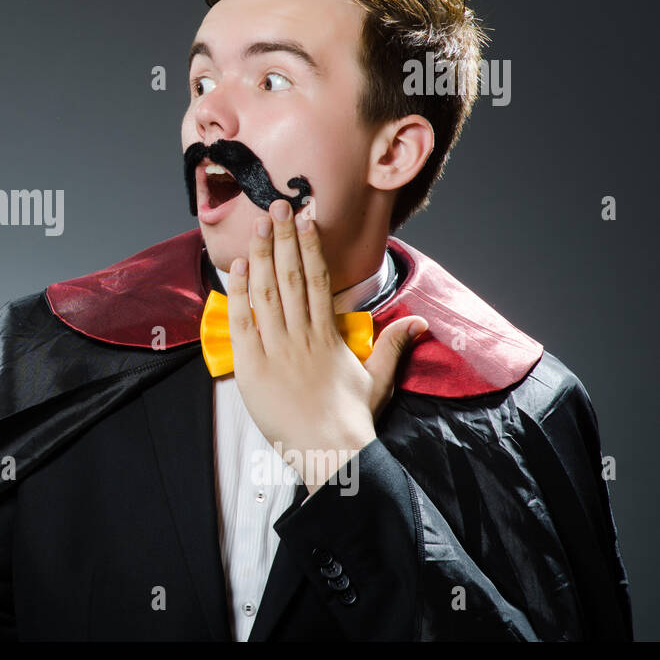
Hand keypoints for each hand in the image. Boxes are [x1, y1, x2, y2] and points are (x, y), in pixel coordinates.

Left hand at [226, 199, 427, 492]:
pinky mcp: (253, 367)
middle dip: (284, 239)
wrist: (330, 452)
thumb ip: (393, 345)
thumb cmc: (351, 420)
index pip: (318, 280)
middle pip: (291, 276)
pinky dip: (241, 294)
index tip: (305, 220)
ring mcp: (276, 349)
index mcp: (328, 335)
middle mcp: (302, 335)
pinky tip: (239, 268)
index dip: (310, 247)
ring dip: (262, 256)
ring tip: (259, 226)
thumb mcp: (377, 379)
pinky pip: (244, 322)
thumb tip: (420, 322)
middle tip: (277, 207)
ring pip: (267, 293)